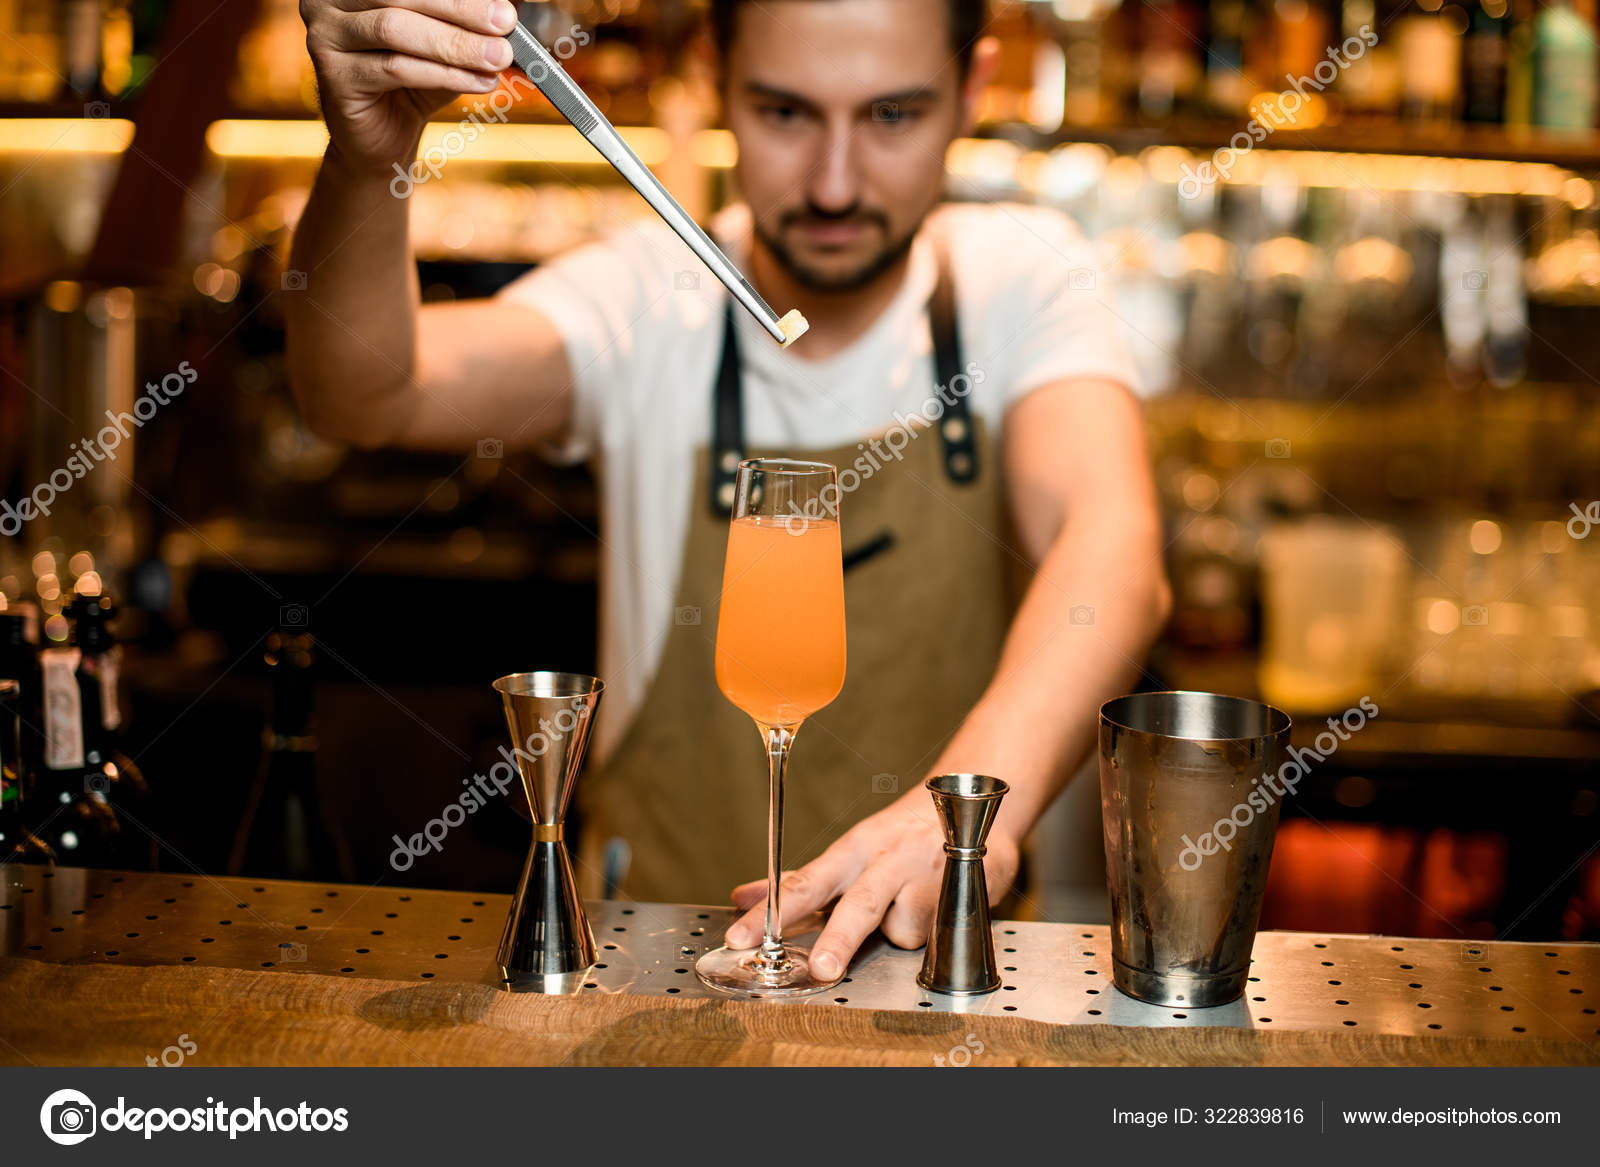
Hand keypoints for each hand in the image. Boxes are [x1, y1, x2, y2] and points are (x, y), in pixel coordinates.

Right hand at [300, 0, 518, 171]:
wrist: (384, 136)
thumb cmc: (414, 80)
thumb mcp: (442, 42)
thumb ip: (466, 24)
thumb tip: (507, 11)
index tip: (503, 6)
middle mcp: (329, 0)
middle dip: (461, 10)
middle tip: (505, 23)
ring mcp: (325, 35)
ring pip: (396, 29)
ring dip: (454, 44)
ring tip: (497, 57)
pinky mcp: (333, 75)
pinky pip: (395, 68)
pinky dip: (443, 74)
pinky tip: (479, 82)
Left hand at [723, 795, 1020, 981]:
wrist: (966, 811)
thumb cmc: (898, 841)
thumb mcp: (846, 856)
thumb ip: (799, 883)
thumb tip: (742, 898)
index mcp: (850, 850)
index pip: (803, 884)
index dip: (771, 912)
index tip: (739, 937)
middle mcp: (883, 860)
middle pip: (856, 903)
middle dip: (836, 938)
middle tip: (818, 968)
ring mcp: (920, 876)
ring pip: (899, 924)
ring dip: (894, 933)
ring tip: (892, 928)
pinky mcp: (954, 892)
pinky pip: (931, 932)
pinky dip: (923, 931)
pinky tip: (929, 909)